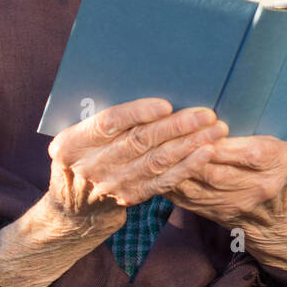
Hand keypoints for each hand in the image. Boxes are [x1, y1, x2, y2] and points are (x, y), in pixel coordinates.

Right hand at [0, 98, 226, 286]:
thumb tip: (148, 82)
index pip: (108, 123)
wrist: (75, 203)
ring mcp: (112, 184)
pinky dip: (187, 166)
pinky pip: (164, 181)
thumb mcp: (78, 133)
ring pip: (156, 161)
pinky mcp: (131, 197)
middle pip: (139, 142)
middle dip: (176, 126)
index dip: (138, 113)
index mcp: (72, 142)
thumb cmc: (83, 151)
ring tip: (214, 131)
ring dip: (189, 145)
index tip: (166, 105)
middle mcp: (90, 165)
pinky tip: (206, 152)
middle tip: (206, 114)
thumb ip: (104, 116)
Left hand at [162, 133, 286, 286]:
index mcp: (280, 162)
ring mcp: (237, 205)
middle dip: (191, 154)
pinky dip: (172, 186)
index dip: (221, 142)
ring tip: (159, 151)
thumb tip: (215, 118)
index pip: (248, 153)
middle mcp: (260, 187)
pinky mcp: (217, 215)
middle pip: (219, 173)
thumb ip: (256, 134)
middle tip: (169, 135)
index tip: (200, 126)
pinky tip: (158, 172)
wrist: (278, 219)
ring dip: (177, 170)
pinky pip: (189, 200)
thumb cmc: (276, 168)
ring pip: (200, 188)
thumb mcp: (280, 146)